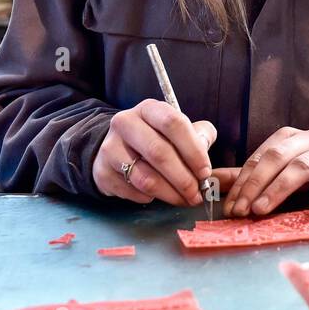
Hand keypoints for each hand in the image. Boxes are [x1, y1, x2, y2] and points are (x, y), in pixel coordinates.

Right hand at [92, 98, 215, 206]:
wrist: (114, 150)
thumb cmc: (154, 139)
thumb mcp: (176, 130)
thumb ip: (198, 136)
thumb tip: (205, 160)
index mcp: (148, 109)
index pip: (173, 123)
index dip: (193, 150)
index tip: (205, 172)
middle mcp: (125, 123)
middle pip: (159, 152)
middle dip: (183, 178)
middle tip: (197, 194)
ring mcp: (110, 147)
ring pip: (145, 178)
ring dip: (170, 194)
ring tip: (184, 200)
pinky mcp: (102, 172)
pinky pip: (134, 191)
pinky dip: (151, 198)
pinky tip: (159, 195)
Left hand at [223, 127, 308, 216]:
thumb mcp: (278, 172)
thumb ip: (247, 177)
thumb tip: (211, 181)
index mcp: (288, 137)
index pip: (260, 158)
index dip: (242, 182)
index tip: (230, 206)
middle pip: (277, 158)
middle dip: (255, 185)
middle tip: (243, 210)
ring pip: (303, 167)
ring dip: (279, 188)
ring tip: (263, 209)